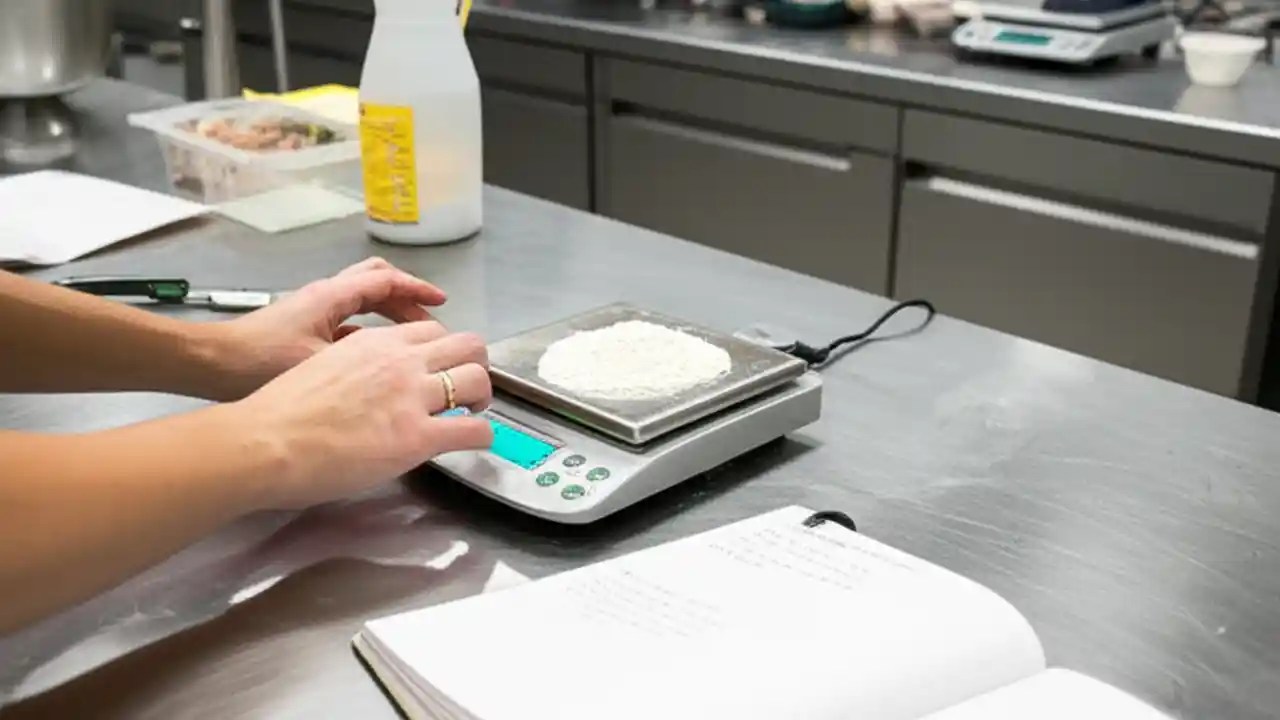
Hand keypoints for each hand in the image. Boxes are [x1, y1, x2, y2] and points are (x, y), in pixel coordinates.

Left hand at [199, 257, 446, 400]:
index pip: (386, 280)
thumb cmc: (259, 361)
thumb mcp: (319, 360)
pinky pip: (347, 322)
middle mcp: (325, 296)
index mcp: (332, 296)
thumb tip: (404, 363)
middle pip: (375, 282)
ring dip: (388, 316)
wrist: (209, 365)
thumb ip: (364, 358)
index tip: (442, 302)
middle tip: (429, 321)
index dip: (417, 289)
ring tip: (409, 340)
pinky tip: (376, 359)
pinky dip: (369, 332)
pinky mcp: (303, 330)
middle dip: (406, 299)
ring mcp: (313, 312)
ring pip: (361, 303)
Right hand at [234, 320, 493, 510]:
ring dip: (482, 395)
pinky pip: (472, 429)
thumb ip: (355, 367)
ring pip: (477, 379)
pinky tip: (474, 440)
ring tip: (474, 411)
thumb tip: (365, 384)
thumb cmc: (279, 413)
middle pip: (466, 344)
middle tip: (467, 386)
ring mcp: (412, 397)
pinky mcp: (417, 436)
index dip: (442, 350)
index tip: (440, 366)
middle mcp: (400, 361)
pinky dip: (482, 434)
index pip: (430, 331)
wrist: (265, 440)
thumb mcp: (322, 367)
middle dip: (473, 363)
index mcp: (374, 343)